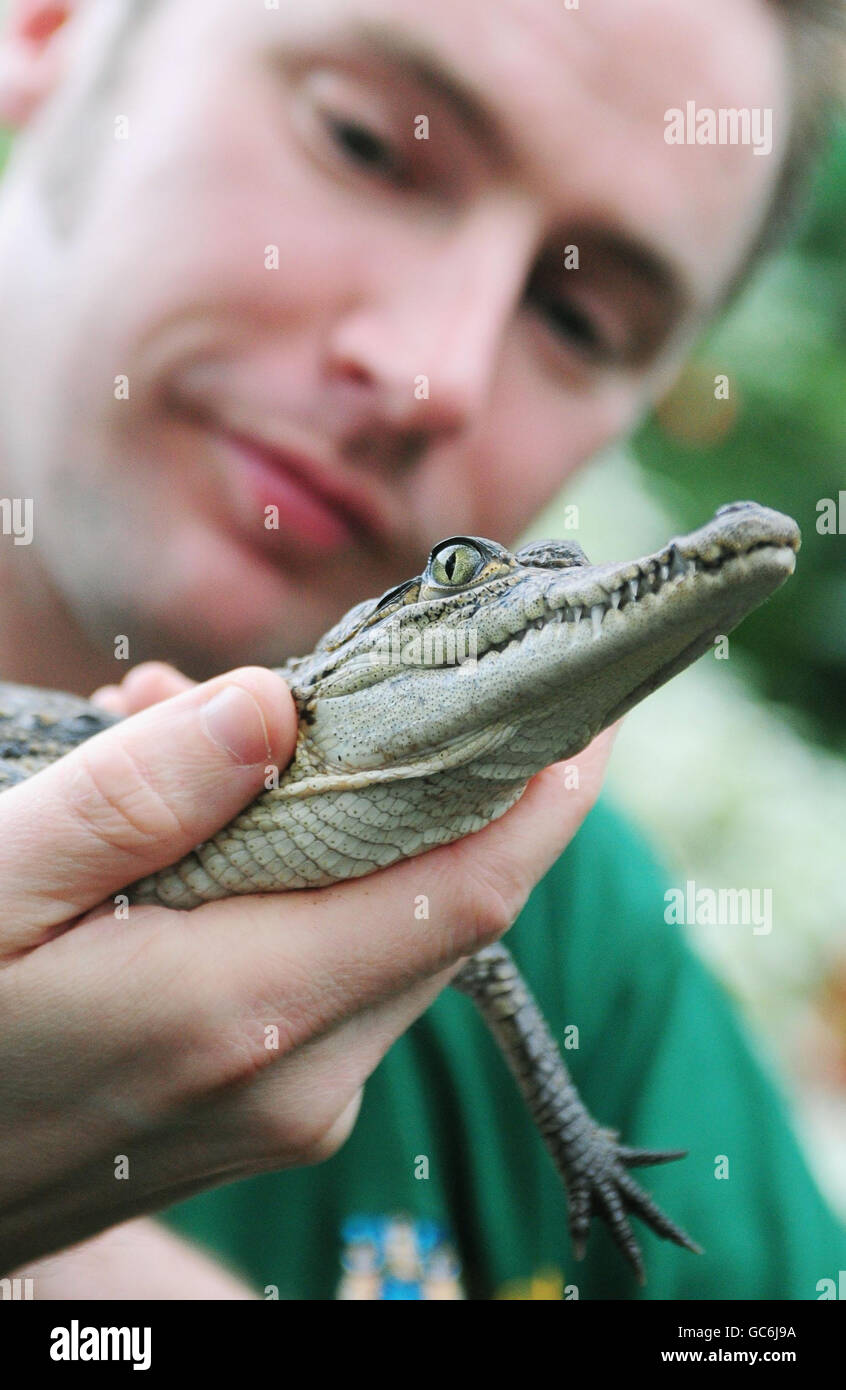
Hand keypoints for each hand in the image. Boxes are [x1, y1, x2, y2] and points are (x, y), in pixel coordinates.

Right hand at [0, 661, 616, 1272]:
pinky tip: (204, 833)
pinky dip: (312, 886)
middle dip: (434, 779)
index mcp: (248, 1010)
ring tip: (224, 737)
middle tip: (362, 676)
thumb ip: (139, 795)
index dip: (546, 789)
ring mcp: (292, 1108)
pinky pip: (338, 976)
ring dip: (355, 825)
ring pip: (391, 934)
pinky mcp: (270, 1113)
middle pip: (444, 903)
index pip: (467, 883)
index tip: (585, 702)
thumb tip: (272, 705)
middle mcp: (304, 1075)